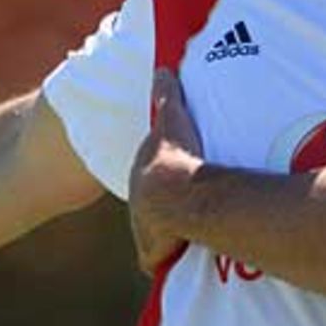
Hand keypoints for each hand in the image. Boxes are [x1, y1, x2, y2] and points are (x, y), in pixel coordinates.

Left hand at [128, 69, 202, 274]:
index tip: (172, 176)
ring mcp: (143, 229)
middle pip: (149, 205)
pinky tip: (182, 253)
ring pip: (154, 232)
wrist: (175, 194)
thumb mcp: (172, 119)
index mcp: (142, 173)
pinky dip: (168, 255)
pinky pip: (159, 255)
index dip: (160, 176)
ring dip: (167, 232)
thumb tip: (161, 69)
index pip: (148, 176)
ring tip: (187, 231)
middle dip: (161, 207)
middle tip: (184, 204)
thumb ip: (166, 96)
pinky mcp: (153, 251)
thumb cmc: (175, 156)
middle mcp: (138, 203)